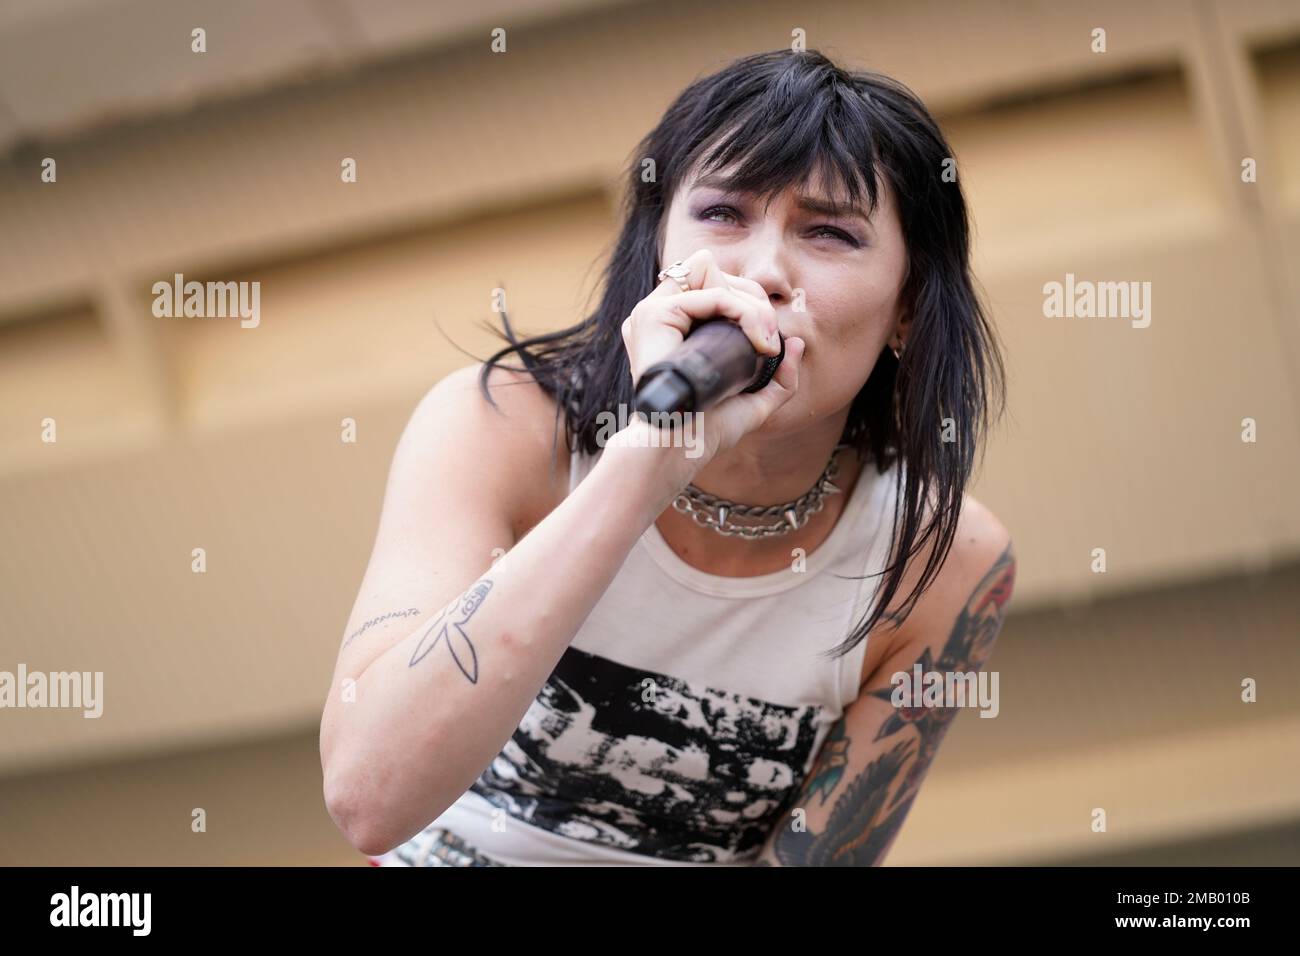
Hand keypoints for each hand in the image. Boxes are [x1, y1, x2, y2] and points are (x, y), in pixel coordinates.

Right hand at [615, 248, 804, 474]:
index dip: (743, 300)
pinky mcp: (655, 314)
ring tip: (764, 344)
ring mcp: (653, 311)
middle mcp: (660, 313)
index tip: (765, 341)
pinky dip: (744, 312)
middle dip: (752, 300)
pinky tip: (757, 343)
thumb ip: (778, 380)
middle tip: (768, 342)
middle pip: (713, 269)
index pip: (711, 281)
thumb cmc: (706, 432)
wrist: (679, 449)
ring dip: (751, 306)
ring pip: (713, 274)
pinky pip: (713, 293)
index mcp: (673, 326)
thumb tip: (796, 344)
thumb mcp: (753, 404)